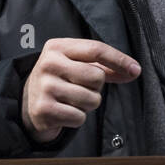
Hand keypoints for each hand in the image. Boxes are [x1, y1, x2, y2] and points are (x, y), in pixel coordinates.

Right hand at [20, 38, 140, 142]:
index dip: (119, 60)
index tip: (136, 70)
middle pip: (96, 77)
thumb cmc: (61, 79)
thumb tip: (134, 71)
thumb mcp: (77, 65)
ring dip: (88, 104)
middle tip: (82, 88)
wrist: (28, 102)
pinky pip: (79, 117)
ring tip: (72, 100)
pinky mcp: (44, 109)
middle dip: (97, 87)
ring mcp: (45, 87)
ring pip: (91, 99)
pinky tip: (65, 111)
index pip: (96, 49)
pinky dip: (77, 118)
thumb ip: (105, 66)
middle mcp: (49, 63)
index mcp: (58, 47)